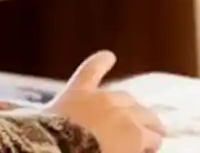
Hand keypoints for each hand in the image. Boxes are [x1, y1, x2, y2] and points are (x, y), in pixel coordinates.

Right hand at [48, 51, 165, 152]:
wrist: (59, 149)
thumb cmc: (49, 137)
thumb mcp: (46, 121)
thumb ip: (61, 116)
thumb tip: (56, 126)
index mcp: (77, 94)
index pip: (90, 70)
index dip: (100, 62)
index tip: (109, 56)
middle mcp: (103, 98)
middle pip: (128, 100)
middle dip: (132, 115)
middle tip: (132, 134)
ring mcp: (123, 114)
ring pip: (149, 120)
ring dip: (147, 133)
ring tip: (144, 147)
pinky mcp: (137, 134)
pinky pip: (154, 140)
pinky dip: (150, 148)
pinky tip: (146, 152)